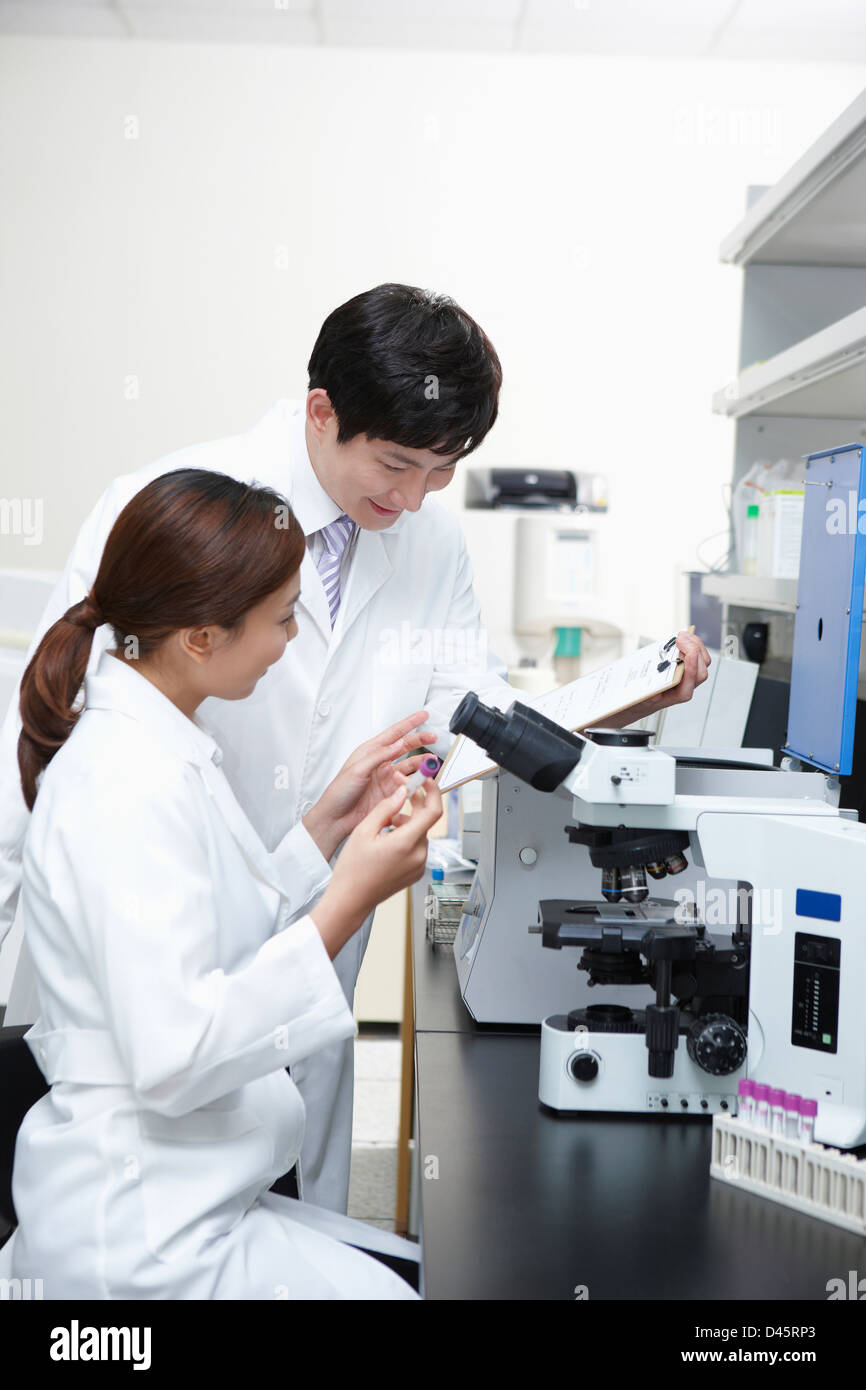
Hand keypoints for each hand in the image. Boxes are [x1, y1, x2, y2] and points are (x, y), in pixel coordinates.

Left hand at [302, 710, 437, 860]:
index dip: (409, 723)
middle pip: (405, 747)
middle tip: (434, 737)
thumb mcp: (357, 769)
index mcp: (370, 752)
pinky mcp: (391, 793)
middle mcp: (380, 763)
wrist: (336, 818)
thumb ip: (378, 756)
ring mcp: (387, 778)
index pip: (393, 733)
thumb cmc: (339, 793)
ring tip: (432, 761)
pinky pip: (409, 783)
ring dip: (422, 762)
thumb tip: (396, 744)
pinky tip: (423, 778)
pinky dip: (418, 780)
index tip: (423, 716)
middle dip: (420, 740)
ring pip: (410, 765)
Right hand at [310, 780, 443, 958]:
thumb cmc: (353, 870)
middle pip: (426, 821)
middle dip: (415, 805)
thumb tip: (401, 792)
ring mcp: (419, 866)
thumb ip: (386, 807)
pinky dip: (407, 837)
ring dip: (409, 822)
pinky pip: (417, 847)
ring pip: (420, 833)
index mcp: (406, 843)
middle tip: (401, 794)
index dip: (432, 792)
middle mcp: (418, 855)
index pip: (433, 811)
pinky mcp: (416, 872)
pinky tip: (389, 839)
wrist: (351, 899)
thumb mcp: (364, 830)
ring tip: (386, 823)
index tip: (427, 781)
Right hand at [604, 631, 710, 727]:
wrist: (643, 698)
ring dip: (695, 645)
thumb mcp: (642, 696)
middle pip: (701, 669)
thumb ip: (649, 694)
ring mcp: (689, 675)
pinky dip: (691, 644)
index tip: (688, 655)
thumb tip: (655, 690)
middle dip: (694, 651)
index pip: (692, 681)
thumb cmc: (643, 698)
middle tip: (680, 639)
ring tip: (682, 635)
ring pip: (702, 661)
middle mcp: (688, 685)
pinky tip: (682, 637)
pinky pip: (696, 654)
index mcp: (680, 694)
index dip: (692, 667)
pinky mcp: (687, 666)